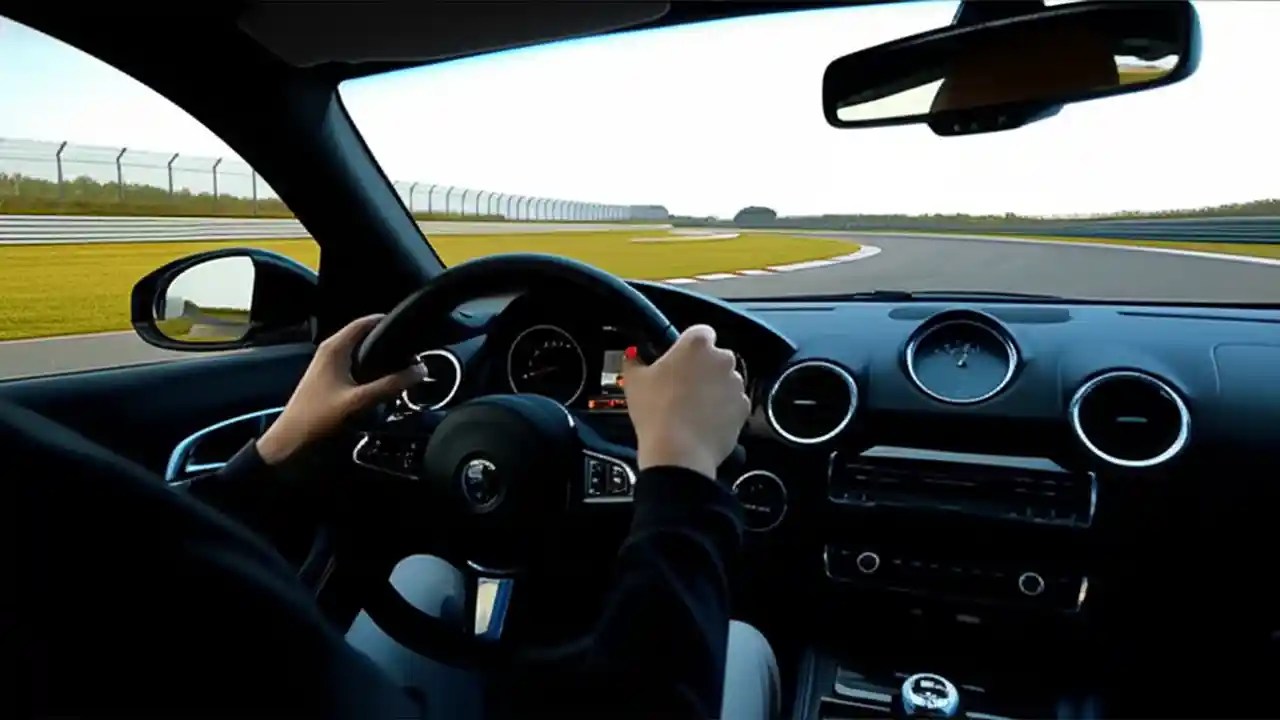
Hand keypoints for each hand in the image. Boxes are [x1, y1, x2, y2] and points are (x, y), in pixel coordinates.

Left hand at [256, 315, 427, 465]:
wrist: (290, 441)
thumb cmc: (319, 417)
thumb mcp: (359, 401)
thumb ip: (391, 385)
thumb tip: (421, 370)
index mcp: (335, 348)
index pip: (365, 322)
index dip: (388, 322)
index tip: (412, 331)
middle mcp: (330, 350)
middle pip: (364, 336)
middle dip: (387, 342)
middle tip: (413, 353)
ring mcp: (328, 364)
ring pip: (360, 352)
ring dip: (380, 357)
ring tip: (403, 367)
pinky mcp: (328, 378)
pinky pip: (355, 365)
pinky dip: (370, 369)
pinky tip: (384, 383)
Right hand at [621, 325, 749, 479]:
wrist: (678, 452)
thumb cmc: (655, 411)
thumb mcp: (634, 381)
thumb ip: (634, 361)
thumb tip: (632, 355)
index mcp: (697, 344)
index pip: (700, 332)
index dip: (690, 345)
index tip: (680, 360)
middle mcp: (722, 359)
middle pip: (715, 357)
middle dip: (703, 368)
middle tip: (683, 387)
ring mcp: (736, 384)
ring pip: (726, 381)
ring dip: (714, 389)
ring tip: (693, 408)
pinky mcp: (744, 408)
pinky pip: (733, 403)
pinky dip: (724, 409)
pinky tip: (705, 421)